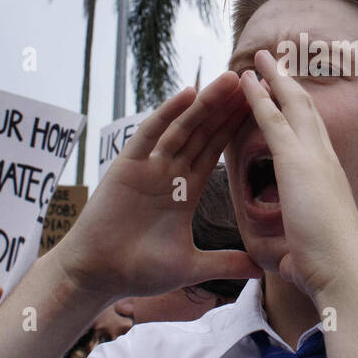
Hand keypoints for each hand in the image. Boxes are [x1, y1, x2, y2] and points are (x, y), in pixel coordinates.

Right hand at [50, 72, 262, 300]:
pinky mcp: (127, 166)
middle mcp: (168, 172)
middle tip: (251, 81)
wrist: (98, 277)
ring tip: (229, 80)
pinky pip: (149, 134)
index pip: (215, 151)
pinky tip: (187, 93)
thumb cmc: (138, 271)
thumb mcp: (190, 266)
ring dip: (206, 103)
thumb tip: (258, 270)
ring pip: (182, 127)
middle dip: (226, 108)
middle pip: (203, 132)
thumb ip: (224, 264)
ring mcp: (148, 166)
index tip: (259, 108)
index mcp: (185, 189)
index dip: (234, 129)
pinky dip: (167, 113)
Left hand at [236, 49, 357, 298]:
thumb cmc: (329, 270)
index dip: (300, 114)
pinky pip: (272, 118)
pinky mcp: (296, 160)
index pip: (312, 137)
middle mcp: (325, 160)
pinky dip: (258, 95)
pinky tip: (246, 78)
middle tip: (277, 62)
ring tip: (261, 57)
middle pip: (306, 110)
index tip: (289, 97)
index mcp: (328, 179)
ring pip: (292, 105)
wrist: (345, 272)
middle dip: (291, 84)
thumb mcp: (307, 252)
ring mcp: (313, 156)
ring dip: (275, 78)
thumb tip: (289, 263)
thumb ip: (297, 250)